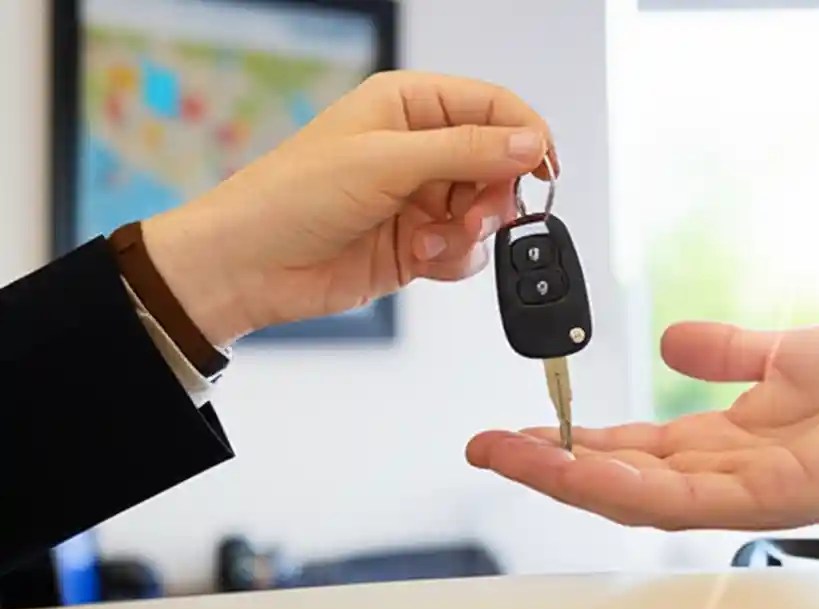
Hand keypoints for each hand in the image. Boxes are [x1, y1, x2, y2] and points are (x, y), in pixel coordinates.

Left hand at [140, 71, 556, 345]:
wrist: (249, 267)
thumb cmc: (292, 196)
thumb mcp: (386, 161)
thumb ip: (466, 151)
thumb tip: (529, 142)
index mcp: (409, 106)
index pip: (493, 107)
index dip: (525, 134)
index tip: (544, 167)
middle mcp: (419, 149)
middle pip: (498, 165)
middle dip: (495, 195)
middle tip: (477, 216)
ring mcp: (420, 198)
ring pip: (486, 213)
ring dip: (470, 233)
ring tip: (432, 242)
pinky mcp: (417, 244)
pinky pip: (466, 250)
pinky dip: (452, 259)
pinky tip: (417, 259)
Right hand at [467, 322, 818, 530]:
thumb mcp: (781, 354)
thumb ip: (723, 351)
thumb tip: (671, 340)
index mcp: (720, 444)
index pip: (628, 451)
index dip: (568, 442)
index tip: (516, 427)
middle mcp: (721, 475)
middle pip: (616, 479)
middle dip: (546, 466)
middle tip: (484, 448)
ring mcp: (740, 493)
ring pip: (634, 497)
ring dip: (566, 479)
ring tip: (509, 458)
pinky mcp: (768, 496)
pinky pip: (682, 498)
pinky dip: (623, 486)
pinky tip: (580, 470)